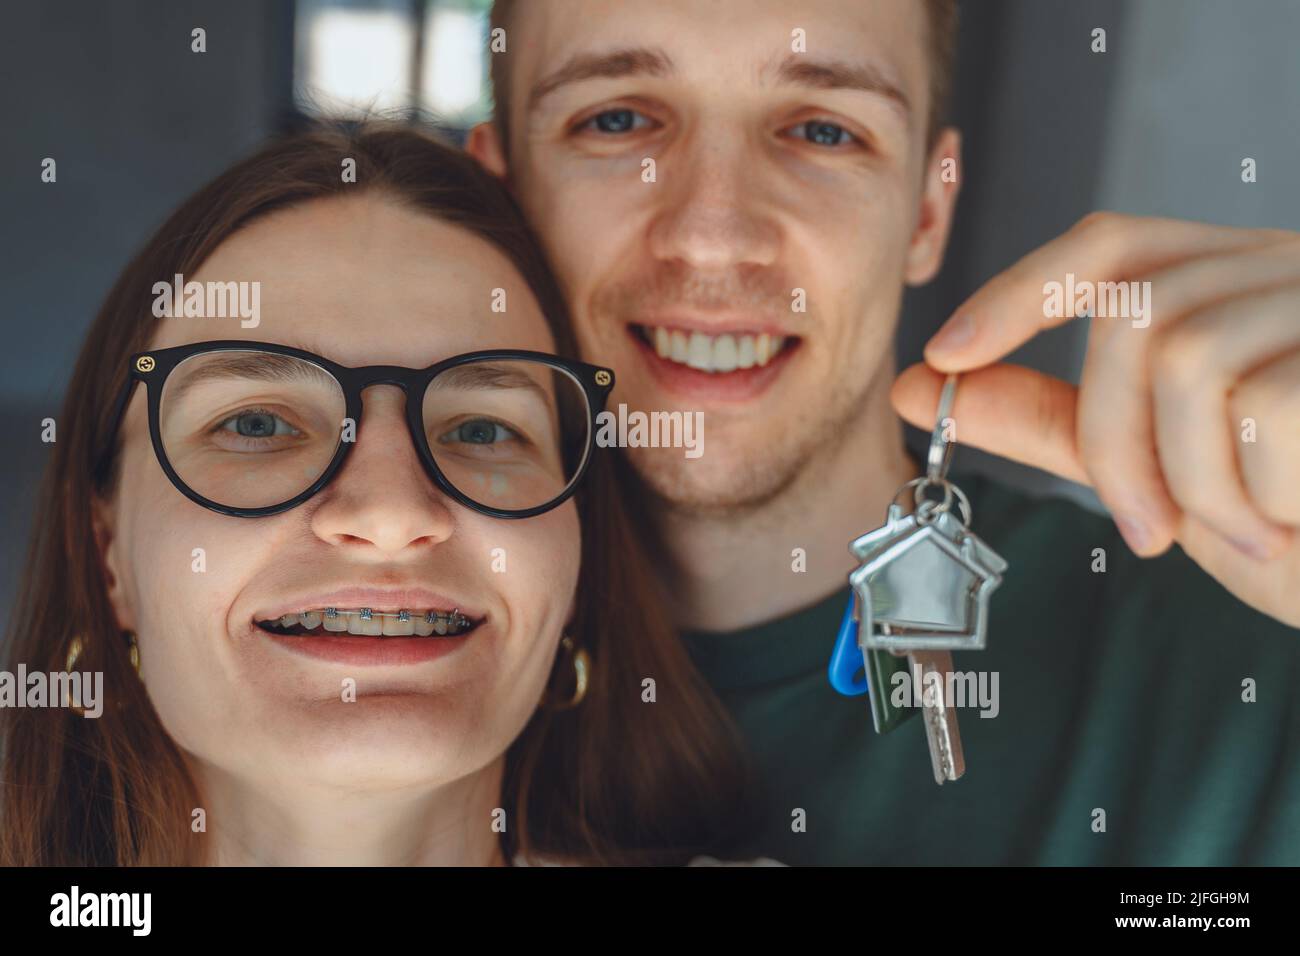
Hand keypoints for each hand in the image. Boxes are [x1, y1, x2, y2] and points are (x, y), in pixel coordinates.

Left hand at [891, 212, 1299, 627]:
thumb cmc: (1292, 522)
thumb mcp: (1152, 466)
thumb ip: (1050, 419)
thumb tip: (924, 385)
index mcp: (1234, 285)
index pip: (1112, 241)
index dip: (1019, 289)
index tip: (944, 355)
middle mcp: (1290, 270)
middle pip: (1133, 308)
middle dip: (1112, 440)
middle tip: (1145, 529)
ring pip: (1187, 358)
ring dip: (1189, 477)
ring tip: (1238, 527)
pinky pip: (1261, 407)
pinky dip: (1249, 491)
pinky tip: (1288, 520)